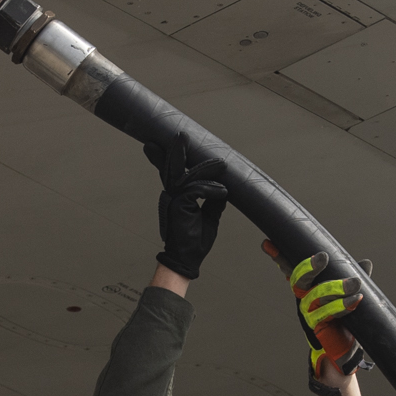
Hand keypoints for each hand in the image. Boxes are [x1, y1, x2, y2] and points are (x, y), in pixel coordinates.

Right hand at [143, 137, 230, 280]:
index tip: (179, 144)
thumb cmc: (194, 241)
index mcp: (177, 197)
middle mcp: (172, 196)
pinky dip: (211, 189)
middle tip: (178, 136)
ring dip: (204, 167)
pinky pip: (197, 190)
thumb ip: (213, 202)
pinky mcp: (180, 206)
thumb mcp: (209, 218)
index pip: (176, 173)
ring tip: (218, 162)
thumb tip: (222, 190)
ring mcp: (174, 200)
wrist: (186, 259)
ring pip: (185, 175)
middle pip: (172, 168)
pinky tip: (222, 192)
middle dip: (175, 151)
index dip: (177, 159)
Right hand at [284, 252, 367, 394]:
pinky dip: (343, 305)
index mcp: (308, 288)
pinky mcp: (317, 326)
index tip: (268, 243)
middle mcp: (304, 298)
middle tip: (322, 257)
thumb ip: (353, 277)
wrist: (343, 350)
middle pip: (299, 279)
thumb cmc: (342, 320)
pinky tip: (356, 299)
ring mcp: (308, 312)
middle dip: (308, 267)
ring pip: (316, 295)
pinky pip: (327, 313)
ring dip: (336, 287)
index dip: (279, 257)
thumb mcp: (348, 295)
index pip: (292, 270)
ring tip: (355, 282)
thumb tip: (365, 263)